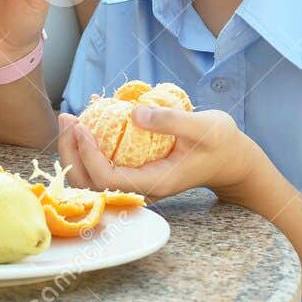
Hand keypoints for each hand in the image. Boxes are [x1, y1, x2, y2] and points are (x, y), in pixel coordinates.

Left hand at [57, 105, 261, 202]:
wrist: (233, 160)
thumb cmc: (222, 144)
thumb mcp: (203, 127)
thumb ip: (171, 121)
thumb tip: (134, 113)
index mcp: (156, 182)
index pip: (108, 178)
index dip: (88, 155)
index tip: (81, 127)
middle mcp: (142, 188)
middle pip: (92, 182)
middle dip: (72, 152)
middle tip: (67, 118)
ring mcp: (137, 182)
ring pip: (92, 176)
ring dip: (75, 149)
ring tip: (71, 118)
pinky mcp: (134, 172)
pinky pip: (103, 163)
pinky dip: (89, 145)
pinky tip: (88, 118)